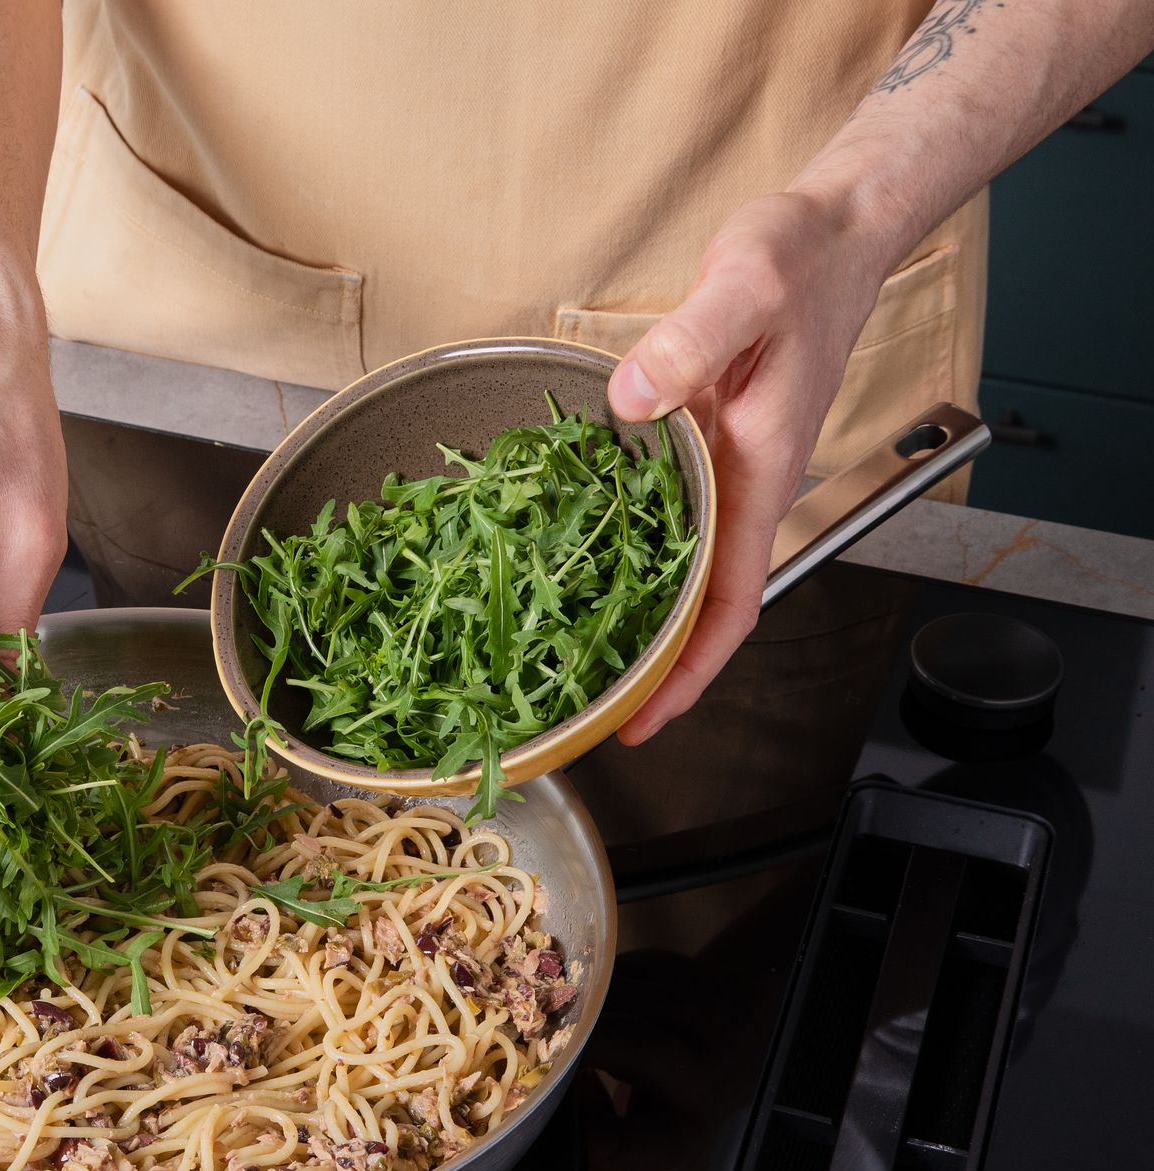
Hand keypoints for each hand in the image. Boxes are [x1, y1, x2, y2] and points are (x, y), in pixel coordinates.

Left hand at [606, 190, 891, 743]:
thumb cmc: (801, 258)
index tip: (643, 723)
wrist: (834, 229)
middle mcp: (742, 485)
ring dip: (630, 615)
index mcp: (760, 474)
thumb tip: (632, 400)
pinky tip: (565, 556)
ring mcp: (722, 468)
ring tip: (555, 655)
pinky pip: (660, 516)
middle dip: (646, 667)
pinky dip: (621, 550)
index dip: (689, 674)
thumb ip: (691, 342)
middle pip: (697, 607)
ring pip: (675, 566)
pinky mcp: (701, 441)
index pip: (730, 606)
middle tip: (575, 709)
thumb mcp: (745, 285)